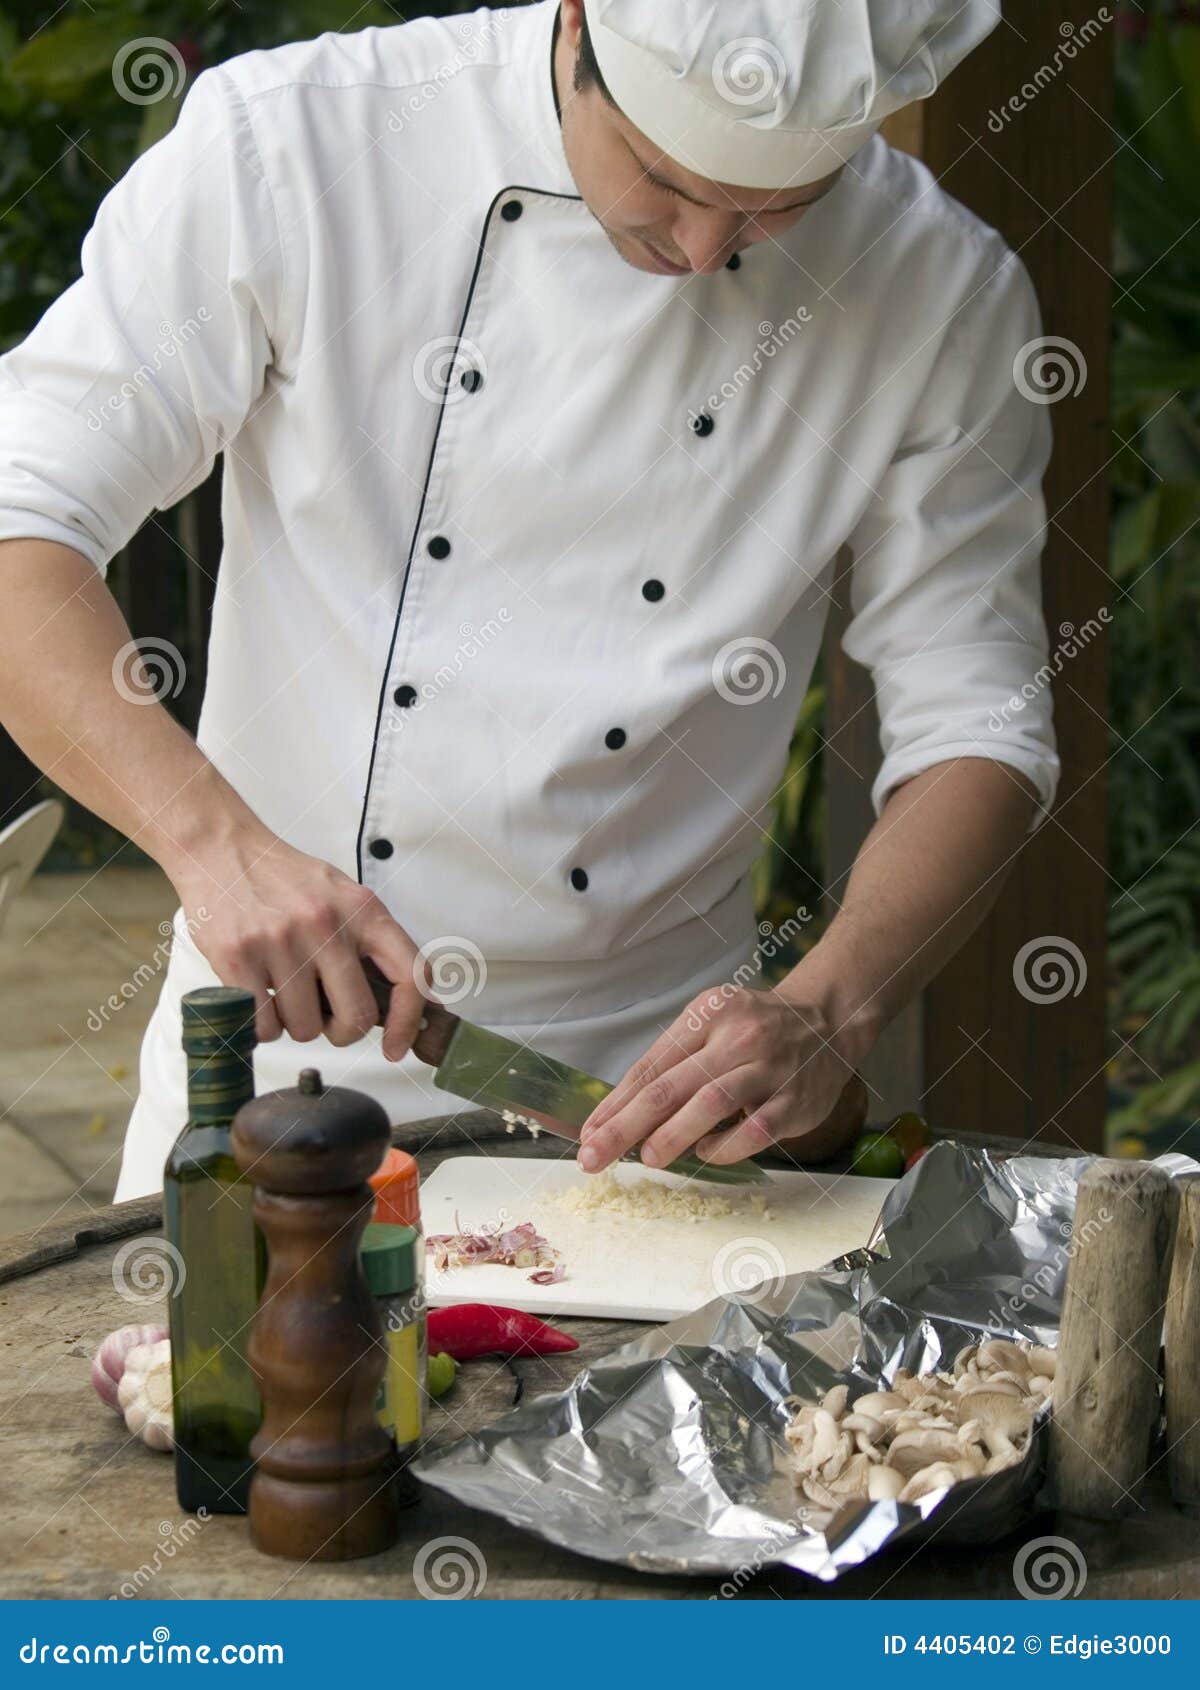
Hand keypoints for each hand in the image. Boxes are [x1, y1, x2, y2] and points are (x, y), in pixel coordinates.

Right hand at [170, 821, 426, 1057]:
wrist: (221, 849)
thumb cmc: (284, 879)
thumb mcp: (343, 896)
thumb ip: (372, 941)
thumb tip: (406, 1000)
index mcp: (363, 910)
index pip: (411, 975)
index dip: (408, 1021)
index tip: (395, 1046)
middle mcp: (327, 925)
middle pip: (356, 1017)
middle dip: (341, 1031)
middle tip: (325, 1017)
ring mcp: (282, 942)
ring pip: (305, 1028)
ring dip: (295, 1023)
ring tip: (282, 989)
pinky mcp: (238, 958)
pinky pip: (264, 1026)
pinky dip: (261, 1024)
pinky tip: (257, 995)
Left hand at [577, 983, 863, 1171]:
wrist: (830, 1021)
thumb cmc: (757, 1029)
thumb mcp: (713, 1023)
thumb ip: (675, 1061)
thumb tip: (622, 1113)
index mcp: (708, 1013)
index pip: (651, 1065)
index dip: (615, 1103)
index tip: (588, 1133)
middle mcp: (737, 1036)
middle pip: (670, 1086)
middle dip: (625, 1126)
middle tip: (595, 1156)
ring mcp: (769, 1068)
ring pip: (711, 1103)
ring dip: (672, 1135)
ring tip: (648, 1158)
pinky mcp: (795, 1101)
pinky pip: (754, 1130)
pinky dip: (724, 1147)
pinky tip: (705, 1153)